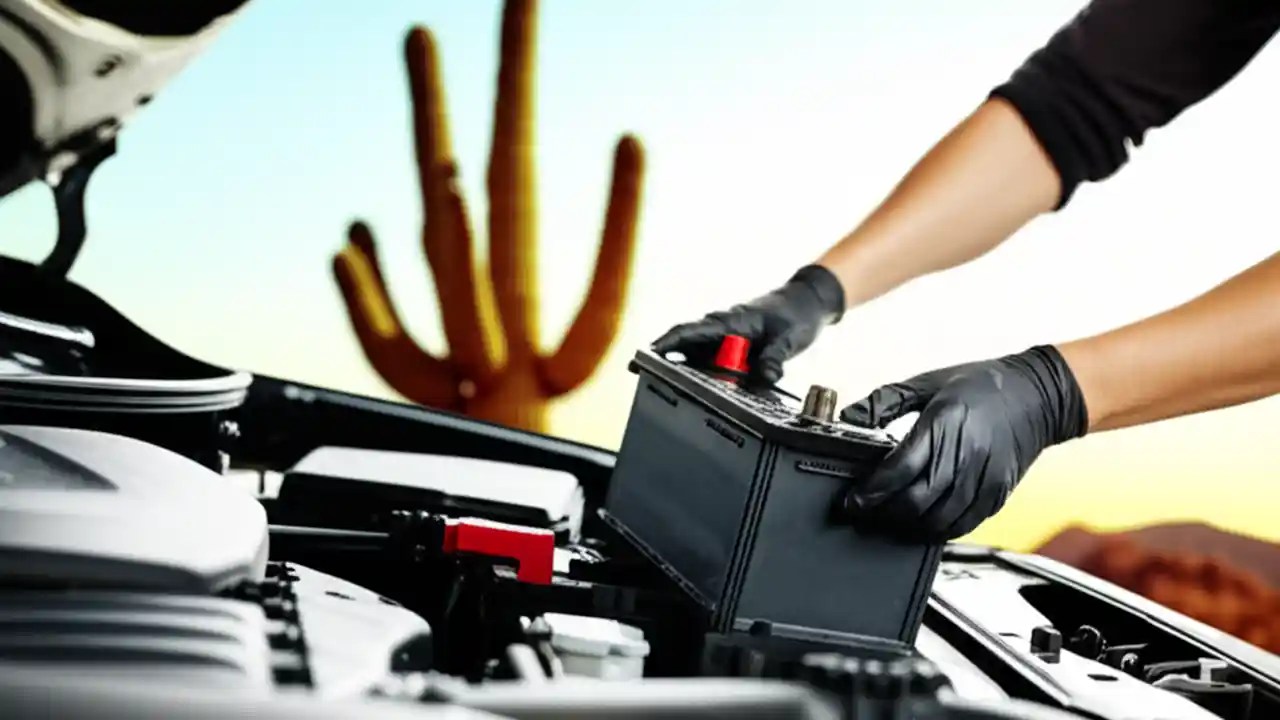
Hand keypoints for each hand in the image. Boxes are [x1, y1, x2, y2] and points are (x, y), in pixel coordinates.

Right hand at [651, 265, 844, 382]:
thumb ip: (774, 359)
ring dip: (699, 376)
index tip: (645, 356)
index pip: (688, 332)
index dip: (665, 344)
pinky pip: (721, 367)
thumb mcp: (788, 338)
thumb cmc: (796, 312)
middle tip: (656, 385)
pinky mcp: (737, 351)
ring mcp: (728, 341)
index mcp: (729, 322)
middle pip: (688, 350)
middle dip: (673, 366)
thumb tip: (764, 379)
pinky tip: (722, 392)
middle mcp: (722, 330)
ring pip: (703, 361)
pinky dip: (718, 378)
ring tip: (690, 394)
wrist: (810, 303)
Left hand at [839, 345, 1088, 540]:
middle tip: (863, 512)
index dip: (873, 490)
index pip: (902, 468)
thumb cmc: (980, 384)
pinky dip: (937, 530)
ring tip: (887, 520)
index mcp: (945, 423)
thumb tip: (848, 418)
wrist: (1037, 395)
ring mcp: (985, 478)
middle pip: (917, 500)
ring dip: (908, 526)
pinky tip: (919, 523)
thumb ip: (883, 401)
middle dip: (883, 512)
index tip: (853, 499)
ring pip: (939, 519)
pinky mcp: (997, 495)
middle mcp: (966, 454)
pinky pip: (962, 524)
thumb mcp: (926, 383)